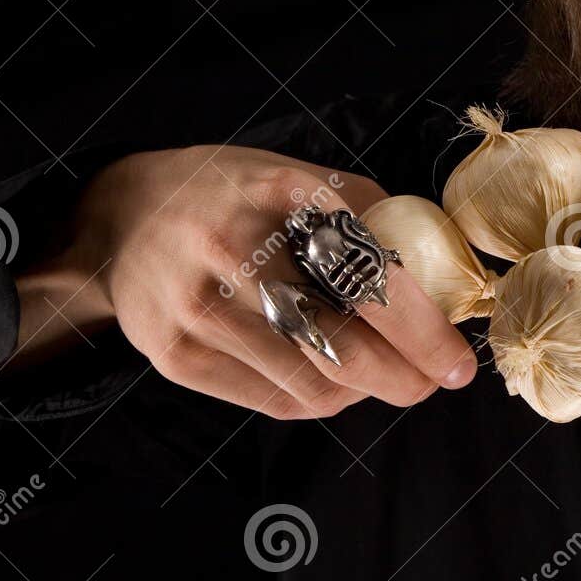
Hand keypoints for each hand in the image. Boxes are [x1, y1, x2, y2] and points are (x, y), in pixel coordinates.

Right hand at [12, 145, 476, 418]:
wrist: (124, 219)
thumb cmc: (237, 198)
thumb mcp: (300, 180)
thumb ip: (371, 219)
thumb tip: (445, 278)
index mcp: (281, 191)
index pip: (369, 273)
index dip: (423, 328)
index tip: (457, 359)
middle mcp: (233, 247)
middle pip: (342, 343)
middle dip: (406, 376)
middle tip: (435, 381)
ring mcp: (199, 307)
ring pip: (313, 383)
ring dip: (367, 392)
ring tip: (387, 377)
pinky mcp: (177, 356)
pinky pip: (275, 400)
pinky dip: (321, 399)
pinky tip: (335, 380)